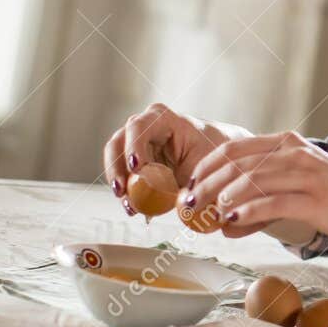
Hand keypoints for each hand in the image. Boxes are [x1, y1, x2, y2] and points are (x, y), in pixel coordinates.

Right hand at [104, 102, 232, 204]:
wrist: (212, 158)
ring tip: (129, 205)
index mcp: (163, 119)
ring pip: (114, 160)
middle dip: (117, 168)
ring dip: (119, 183)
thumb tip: (180, 204)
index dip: (133, 146)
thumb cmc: (210, 156)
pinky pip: (121, 174)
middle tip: (122, 191)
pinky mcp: (132, 159)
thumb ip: (186, 180)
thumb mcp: (202, 166)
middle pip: (118, 142)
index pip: (138, 127)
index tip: (136, 168)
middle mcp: (143, 126)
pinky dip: (126, 191)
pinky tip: (133, 207)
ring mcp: (134, 141)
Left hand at [182, 132, 327, 242]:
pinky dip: (248, 212)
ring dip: (220, 199)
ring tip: (205, 215)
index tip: (189, 185)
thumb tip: (226, 220)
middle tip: (188, 205)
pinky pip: (273, 203)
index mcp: (287, 144)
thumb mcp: (299, 184)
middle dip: (205, 185)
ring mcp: (306, 175)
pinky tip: (232, 221)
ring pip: (250, 182)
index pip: (234, 149)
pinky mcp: (315, 200)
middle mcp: (294, 154)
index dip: (205, 167)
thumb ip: (264, 196)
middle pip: (236, 164)